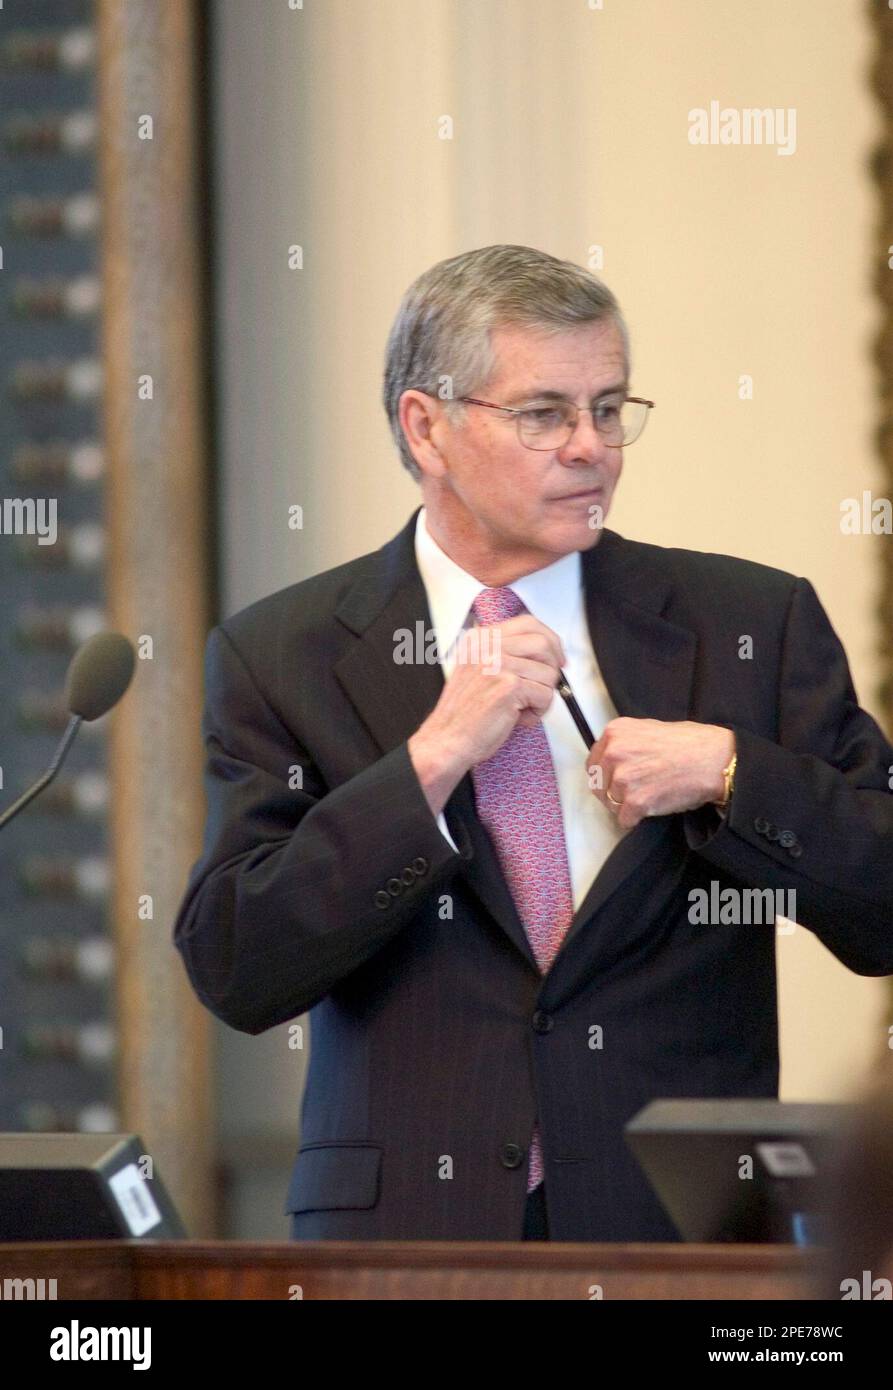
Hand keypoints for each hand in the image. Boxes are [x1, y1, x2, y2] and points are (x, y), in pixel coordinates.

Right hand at [411, 614, 565, 774]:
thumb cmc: (464, 713)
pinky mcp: (510, 686)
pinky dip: (538, 711)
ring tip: (520, 708)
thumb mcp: (476, 670)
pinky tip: (518, 718)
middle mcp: (487, 647)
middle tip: (543, 687)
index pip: (528, 623)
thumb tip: (546, 651)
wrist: (447, 739)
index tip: (556, 658)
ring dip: (542, 696)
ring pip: (548, 673)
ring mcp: (498, 664)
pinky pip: (546, 695)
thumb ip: (504, 654)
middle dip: (552, 669)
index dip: (550, 640)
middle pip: (544, 644)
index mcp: (480, 639)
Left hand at [586, 718, 735, 829]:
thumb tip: (613, 759)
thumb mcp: (649, 729)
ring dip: (627, 806)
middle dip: (612, 793)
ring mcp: (623, 778)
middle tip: (633, 794)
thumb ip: (627, 742)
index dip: (605, 775)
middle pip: (598, 785)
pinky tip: (652, 808)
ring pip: (611, 804)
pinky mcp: (636, 801)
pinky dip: (636, 819)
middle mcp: (613, 753)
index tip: (616, 781)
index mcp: (615, 733)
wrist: (714, 760)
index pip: (593, 762)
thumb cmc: (690, 744)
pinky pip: (624, 820)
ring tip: (650, 797)